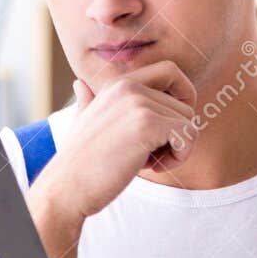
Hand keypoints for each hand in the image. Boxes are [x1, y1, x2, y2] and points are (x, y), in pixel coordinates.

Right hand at [37, 59, 198, 222]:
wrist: (67, 186)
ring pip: (189, 123)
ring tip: (146, 162)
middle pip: (185, 106)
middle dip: (175, 136)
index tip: (172, 126)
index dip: (183, 97)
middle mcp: (129, 86)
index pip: (171, 71)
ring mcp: (138, 103)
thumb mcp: (83, 122)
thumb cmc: (79, 161)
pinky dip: (179, 158)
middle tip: (149, 155)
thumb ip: (88, 102)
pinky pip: (189, 136)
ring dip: (175, 150)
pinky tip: (152, 167)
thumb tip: (79, 85)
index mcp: (119, 83)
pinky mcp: (148, 124)